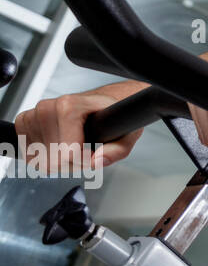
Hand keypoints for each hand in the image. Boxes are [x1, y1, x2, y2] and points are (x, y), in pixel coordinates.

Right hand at [14, 84, 142, 172]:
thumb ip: (116, 150)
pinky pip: (28, 154)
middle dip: (71, 162)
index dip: (82, 160)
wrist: (100, 103)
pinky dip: (44, 156)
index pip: (66, 153)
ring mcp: (33, 115)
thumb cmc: (111, 115)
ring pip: (39, 161)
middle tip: (84, 149)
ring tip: (73, 145)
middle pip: (51, 161)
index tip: (92, 152)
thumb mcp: (126, 133)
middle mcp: (47, 108)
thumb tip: (98, 160)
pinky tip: (59, 144)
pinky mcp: (23, 123)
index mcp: (69, 106)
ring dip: (58, 160)